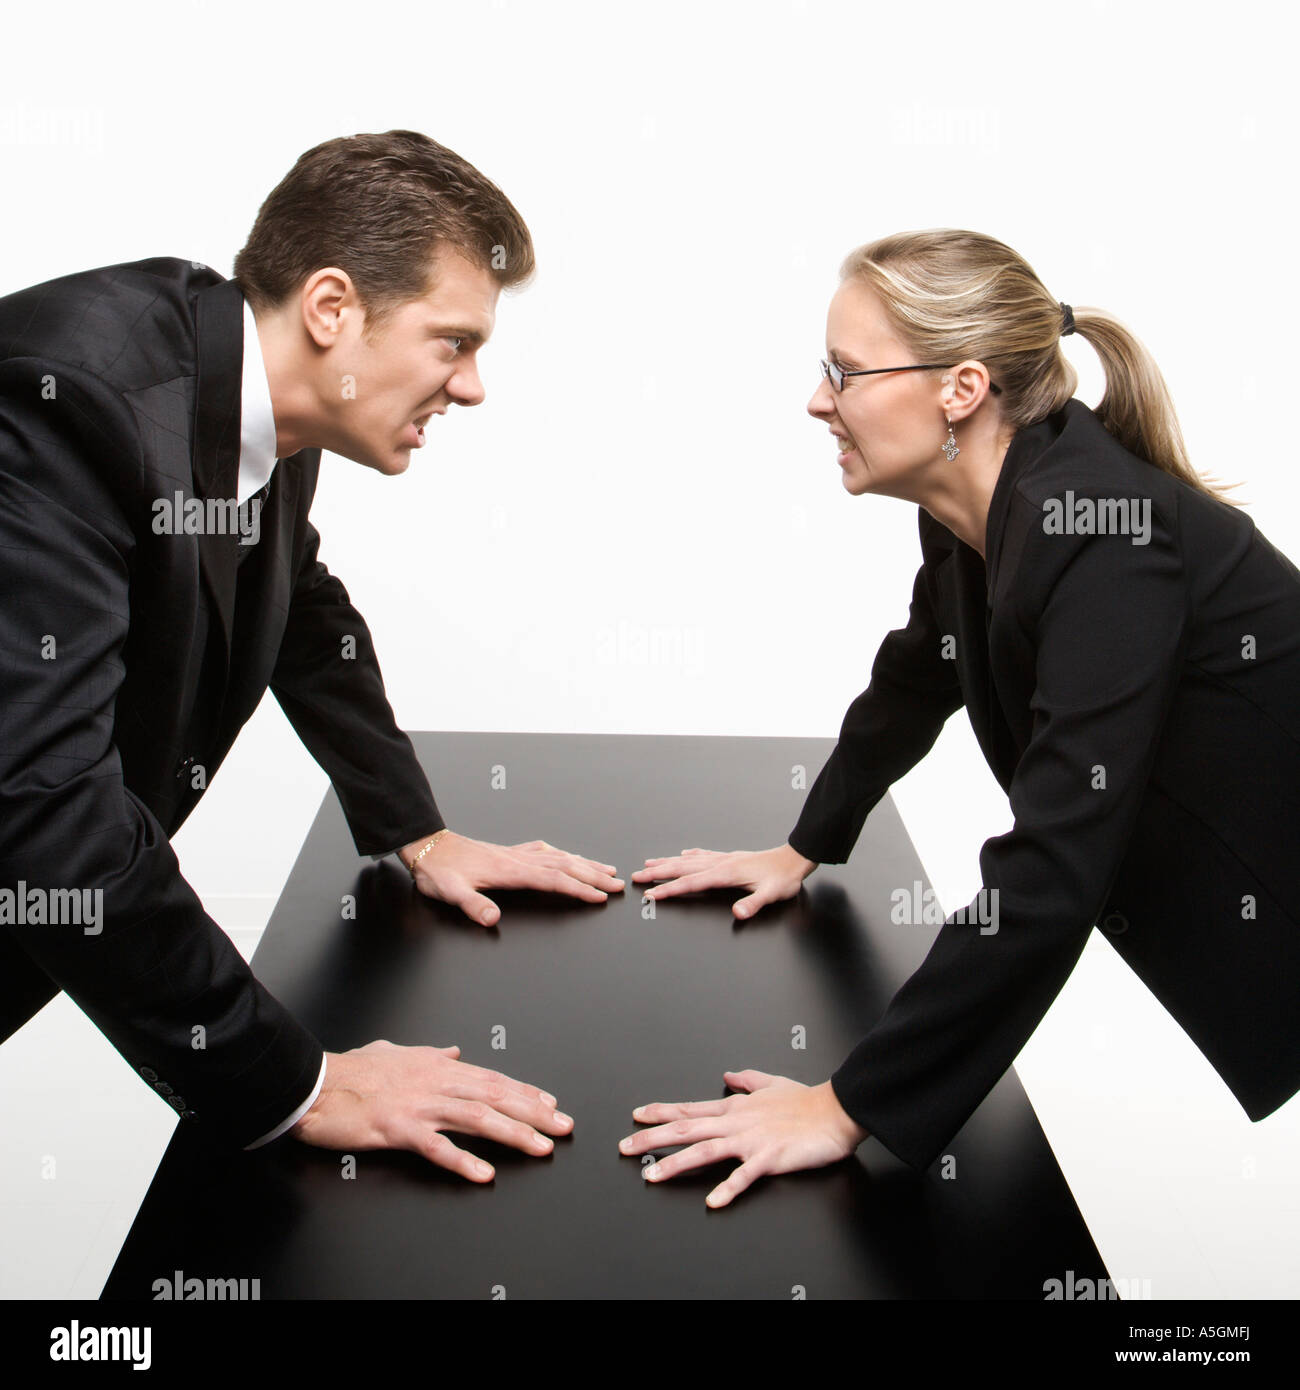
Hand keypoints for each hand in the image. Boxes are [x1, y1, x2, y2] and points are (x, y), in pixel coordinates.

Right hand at [288, 1040, 572, 1179]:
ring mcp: (419, 1105)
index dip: (525, 1091)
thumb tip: (454, 1051)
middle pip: (495, 1096)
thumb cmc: (353, 1070)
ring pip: (477, 1118)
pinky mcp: (398, 1128)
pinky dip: (462, 1161)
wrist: (316, 1083)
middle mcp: (435, 1082)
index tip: (550, 1104)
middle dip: (534, 1113)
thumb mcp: (397, 1051)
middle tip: (563, 1127)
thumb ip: (430, 1053)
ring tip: (541, 1148)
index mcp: (437, 1066)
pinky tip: (484, 1174)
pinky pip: (436, 1147)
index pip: (492, 1078)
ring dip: (513, 1133)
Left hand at [399, 831, 623, 926]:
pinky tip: (567, 855)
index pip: (553, 880)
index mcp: (510, 870)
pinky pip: (545, 851)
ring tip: (606, 869)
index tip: (601, 896)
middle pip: (565, 867)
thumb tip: (491, 919)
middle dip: (594, 876)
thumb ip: (472, 905)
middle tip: (618, 884)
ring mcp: (515, 853)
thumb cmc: (439, 870)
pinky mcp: (509, 852)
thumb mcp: (451, 892)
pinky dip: (563, 854)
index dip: (579, 888)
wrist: (427, 846)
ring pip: (559, 857)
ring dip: (585, 863)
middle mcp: (518, 859)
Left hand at [618, 1070, 868, 1207]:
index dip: (661, 1111)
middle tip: (625, 1146)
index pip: (690, 1108)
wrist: (834, 1111)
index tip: (637, 1115)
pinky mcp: (769, 1157)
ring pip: (704, 1150)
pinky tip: (712, 1200)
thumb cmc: (805, 1101)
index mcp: (735, 1108)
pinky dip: (728, 1187)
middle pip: (685, 1128)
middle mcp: (736, 1122)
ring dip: (675, 1163)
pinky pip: (744, 1175)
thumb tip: (729, 1074)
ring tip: (651, 1175)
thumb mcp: (770, 1083)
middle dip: (652, 1138)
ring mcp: (750, 1140)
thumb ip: (747, 1080)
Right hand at [630, 843, 816, 919]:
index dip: (669, 889)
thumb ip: (754, 904)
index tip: (650, 894)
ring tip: (649, 863)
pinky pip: (703, 854)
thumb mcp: (772, 894)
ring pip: (688, 859)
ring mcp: (723, 858)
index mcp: (726, 873)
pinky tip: (683, 853)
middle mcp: (720, 863)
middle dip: (658, 873)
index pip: (691, 882)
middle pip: (682, 868)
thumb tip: (737, 913)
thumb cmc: (783, 877)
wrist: (794, 858)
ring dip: (667, 862)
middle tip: (636, 877)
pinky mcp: (729, 857)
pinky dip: (689, 855)